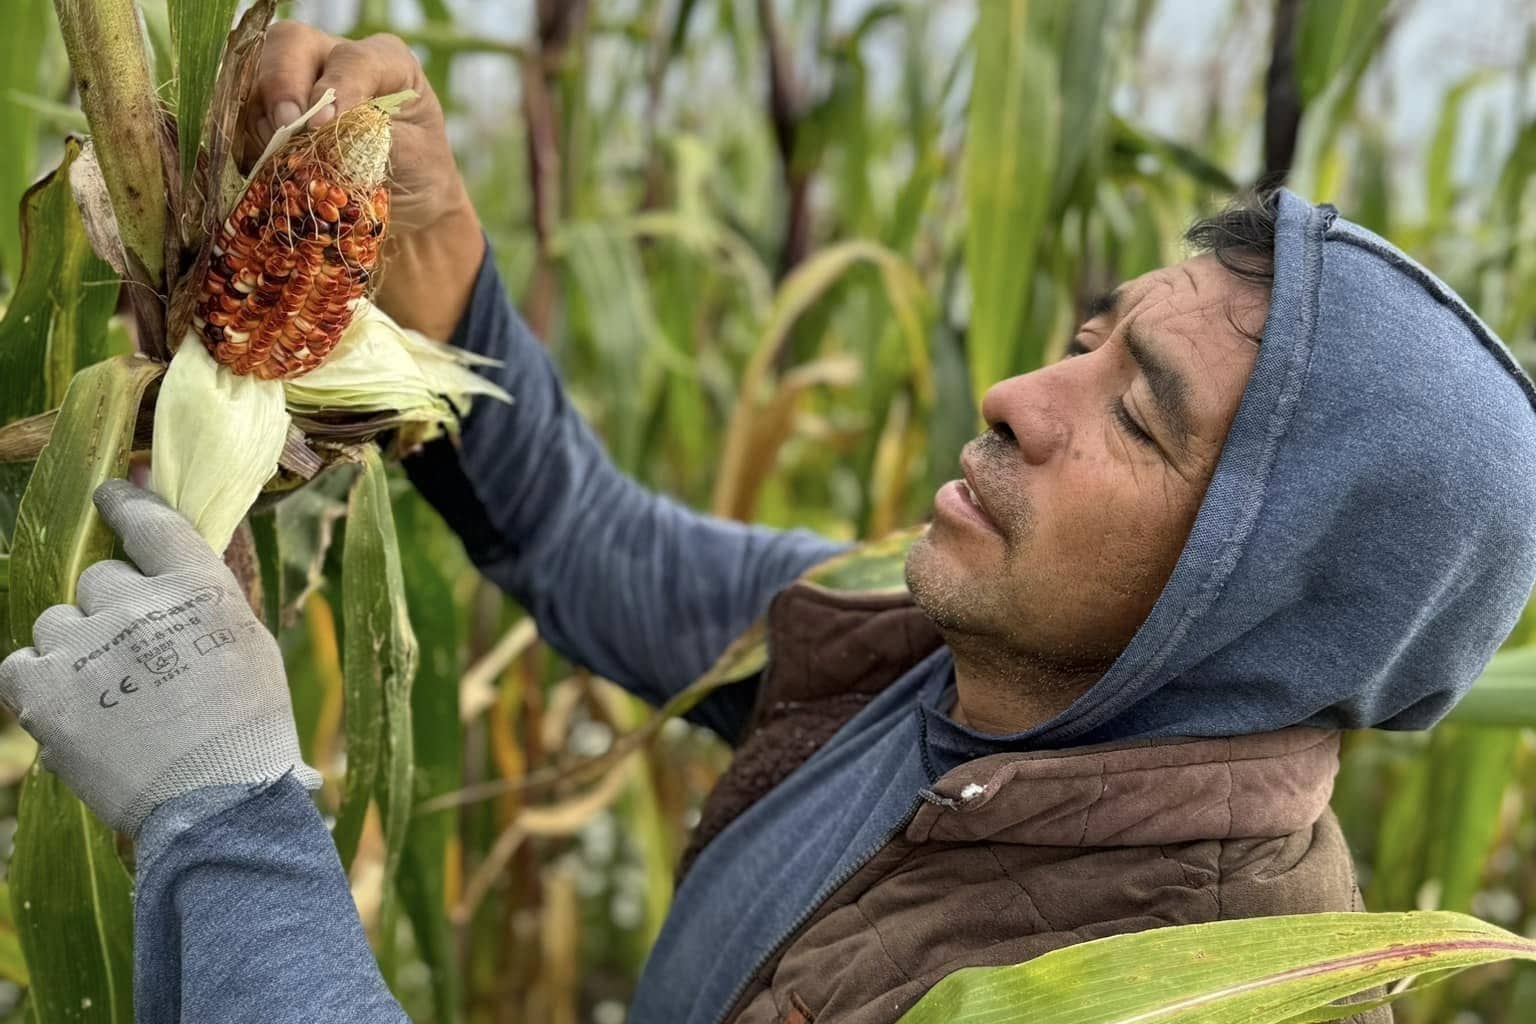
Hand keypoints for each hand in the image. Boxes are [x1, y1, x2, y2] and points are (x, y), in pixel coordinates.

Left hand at [0, 481, 319, 836]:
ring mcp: (84, 646)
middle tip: (134, 654)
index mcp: (195, 586)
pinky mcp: (44, 693)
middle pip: (99, 578)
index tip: (110, 494)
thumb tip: (170, 570)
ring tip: (104, 692)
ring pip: (56, 620)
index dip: (125, 502)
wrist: (217, 799)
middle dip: (111, 608)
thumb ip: (203, 600)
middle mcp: (135, 603)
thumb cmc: (247, 727)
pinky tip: (70, 706)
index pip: (149, 521)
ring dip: (74, 647)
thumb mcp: (247, 644)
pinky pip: (19, 664)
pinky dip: (39, 682)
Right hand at [243, 22, 487, 339]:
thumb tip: (329, 131)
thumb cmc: (420, 177)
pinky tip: (263, 166)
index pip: (352, 59)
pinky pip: (241, 116)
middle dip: (283, 84)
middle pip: (290, 45)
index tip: (328, 124)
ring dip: (262, 118)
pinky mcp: (269, 115)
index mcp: (383, 62)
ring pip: (257, 77)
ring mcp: (296, 84)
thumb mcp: (415, 157)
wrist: (407, 210)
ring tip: (279, 156)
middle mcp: (333, 60)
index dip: (336, 88)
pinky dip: (246, 140)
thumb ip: (375, 138)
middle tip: (286, 128)